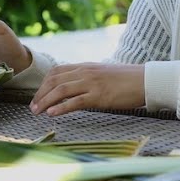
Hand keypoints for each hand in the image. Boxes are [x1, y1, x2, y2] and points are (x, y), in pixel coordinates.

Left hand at [30, 63, 145, 115]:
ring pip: (61, 89)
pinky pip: (75, 101)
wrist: (146, 80)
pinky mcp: (100, 96)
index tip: (38, 96)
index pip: (57, 71)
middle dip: (40, 94)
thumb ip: (88, 79)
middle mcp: (86, 72)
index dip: (44, 84)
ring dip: (45, 101)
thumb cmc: (127, 80)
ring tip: (37, 111)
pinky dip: (61, 107)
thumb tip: (75, 89)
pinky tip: (52, 113)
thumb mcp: (103, 75)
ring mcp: (92, 83)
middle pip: (55, 80)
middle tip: (33, 107)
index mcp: (86, 67)